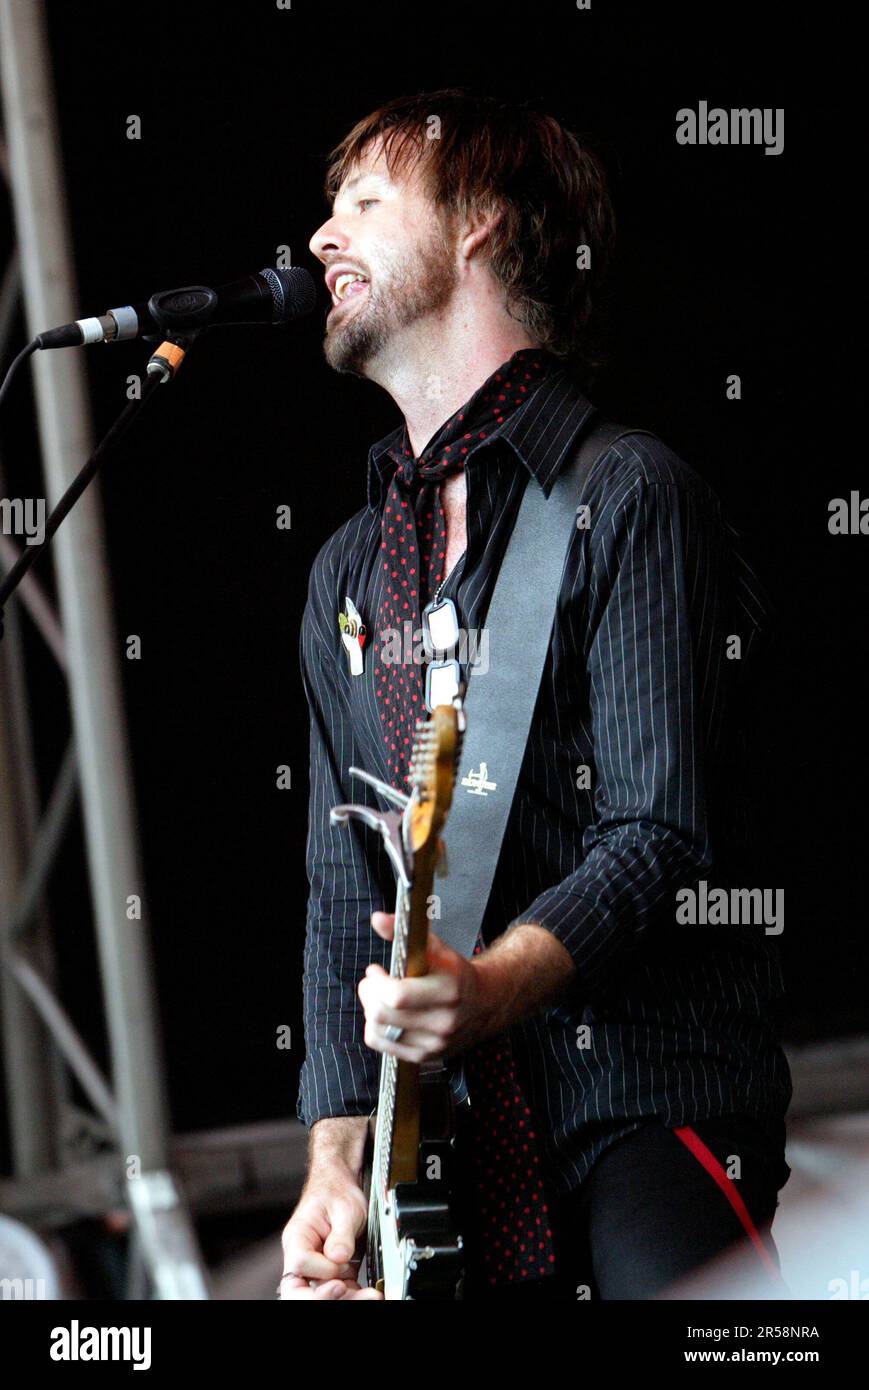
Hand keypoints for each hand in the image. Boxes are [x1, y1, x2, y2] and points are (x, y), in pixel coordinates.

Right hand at [279, 1168, 382, 1299]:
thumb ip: (341, 1234)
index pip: (300, 1263)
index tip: (342, 1260)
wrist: (342, 1187)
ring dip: (346, 1298)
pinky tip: (368, 1294)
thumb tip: (339, 1258)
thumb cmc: (336, 1191)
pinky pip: (339, 1293)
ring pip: (322, 1295)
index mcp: (298, 1236)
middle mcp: (302, 1256)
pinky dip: (354, 1296)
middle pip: (299, 1290)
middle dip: (323, 1297)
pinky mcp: (332, 1274)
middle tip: (346, 1290)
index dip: (323, 1268)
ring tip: (370, 1295)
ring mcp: (316, 1268)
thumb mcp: (344, 1208)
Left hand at [358, 911, 495, 1062]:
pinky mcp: (425, 1056)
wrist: (484, 1004)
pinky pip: (384, 1047)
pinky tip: (386, 1016)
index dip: (377, 983)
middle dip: (368, 995)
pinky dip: (377, 1030)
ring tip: (379, 998)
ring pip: (378, 1033)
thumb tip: (378, 919)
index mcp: (448, 990)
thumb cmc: (456, 974)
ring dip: (371, 1012)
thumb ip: (404, 933)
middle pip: (382, 1016)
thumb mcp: (436, 948)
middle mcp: (443, 1021)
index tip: (375, 971)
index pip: (397, 996)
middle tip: (372, 983)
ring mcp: (434, 1043)